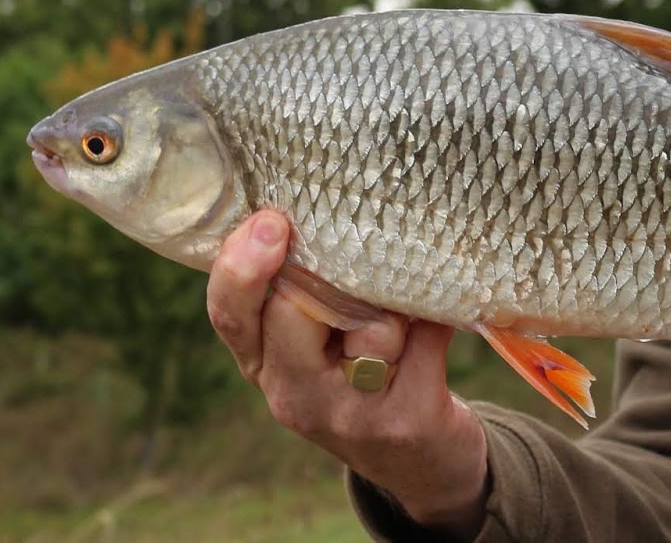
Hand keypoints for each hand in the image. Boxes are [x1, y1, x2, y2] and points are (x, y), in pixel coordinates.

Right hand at [206, 210, 490, 537]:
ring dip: (397, 305)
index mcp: (264, 366)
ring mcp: (348, 414)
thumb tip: (332, 205)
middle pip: (295, 308)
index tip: (271, 220)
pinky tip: (441, 323)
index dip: (241, 266)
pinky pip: (424, 338)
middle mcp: (295, 396)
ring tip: (404, 322)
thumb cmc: (366, 378)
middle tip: (365, 261)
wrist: (424, 465)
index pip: (229, 314)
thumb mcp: (320, 343)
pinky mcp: (404, 420)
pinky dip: (438, 318)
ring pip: (369, 324)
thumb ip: (307, 290)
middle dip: (337, 272)